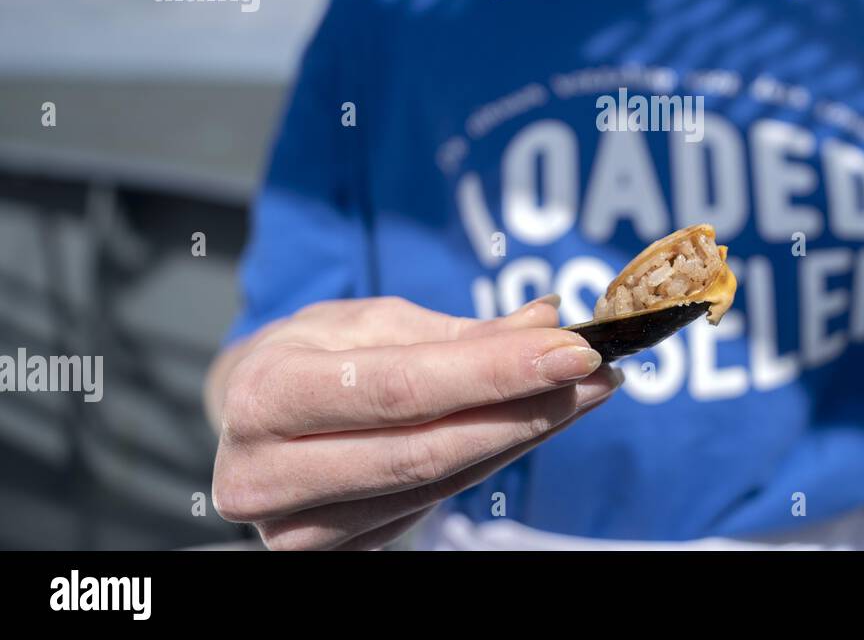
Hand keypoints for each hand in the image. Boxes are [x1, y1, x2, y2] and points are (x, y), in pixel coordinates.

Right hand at [206, 296, 618, 549]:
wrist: (253, 414)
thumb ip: (459, 332)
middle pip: (426, 450)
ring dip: (524, 435)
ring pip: (438, 485)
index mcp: (265, 395)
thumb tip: (547, 323)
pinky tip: (535, 424)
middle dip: (525, 409)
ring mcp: (298, 528)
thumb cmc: (313, 355)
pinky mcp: (333, 554)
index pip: (402, 390)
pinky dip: (493, 462)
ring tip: (584, 392)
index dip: (496, 372)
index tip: (572, 350)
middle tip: (596, 374)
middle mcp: (267, 474)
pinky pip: (433, 505)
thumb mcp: (372, 322)